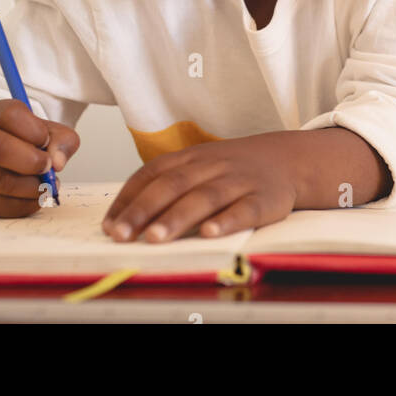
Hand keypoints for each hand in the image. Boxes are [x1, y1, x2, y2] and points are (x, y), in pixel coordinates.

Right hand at [0, 99, 79, 217]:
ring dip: (31, 187)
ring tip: (46, 184)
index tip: (46, 140)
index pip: (10, 115)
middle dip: (31, 161)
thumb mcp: (46, 131)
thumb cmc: (23, 141)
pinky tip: (35, 196)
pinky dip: (25, 204)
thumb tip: (57, 162)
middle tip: (47, 166)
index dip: (34, 130)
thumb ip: (61, 140)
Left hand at [102, 131, 303, 243]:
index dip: (129, 199)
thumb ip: (165, 185)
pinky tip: (210, 233)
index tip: (109, 225)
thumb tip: (122, 219)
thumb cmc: (231, 170)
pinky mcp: (264, 198)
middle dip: (144, 210)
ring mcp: (238, 181)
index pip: (152, 174)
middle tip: (121, 235)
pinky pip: (245, 209)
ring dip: (177, 217)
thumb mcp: (197, 166)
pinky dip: (227, 220)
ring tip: (155, 238)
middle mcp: (211, 166)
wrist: (286, 160)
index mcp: (190, 158)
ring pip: (205, 197)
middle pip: (174, 185)